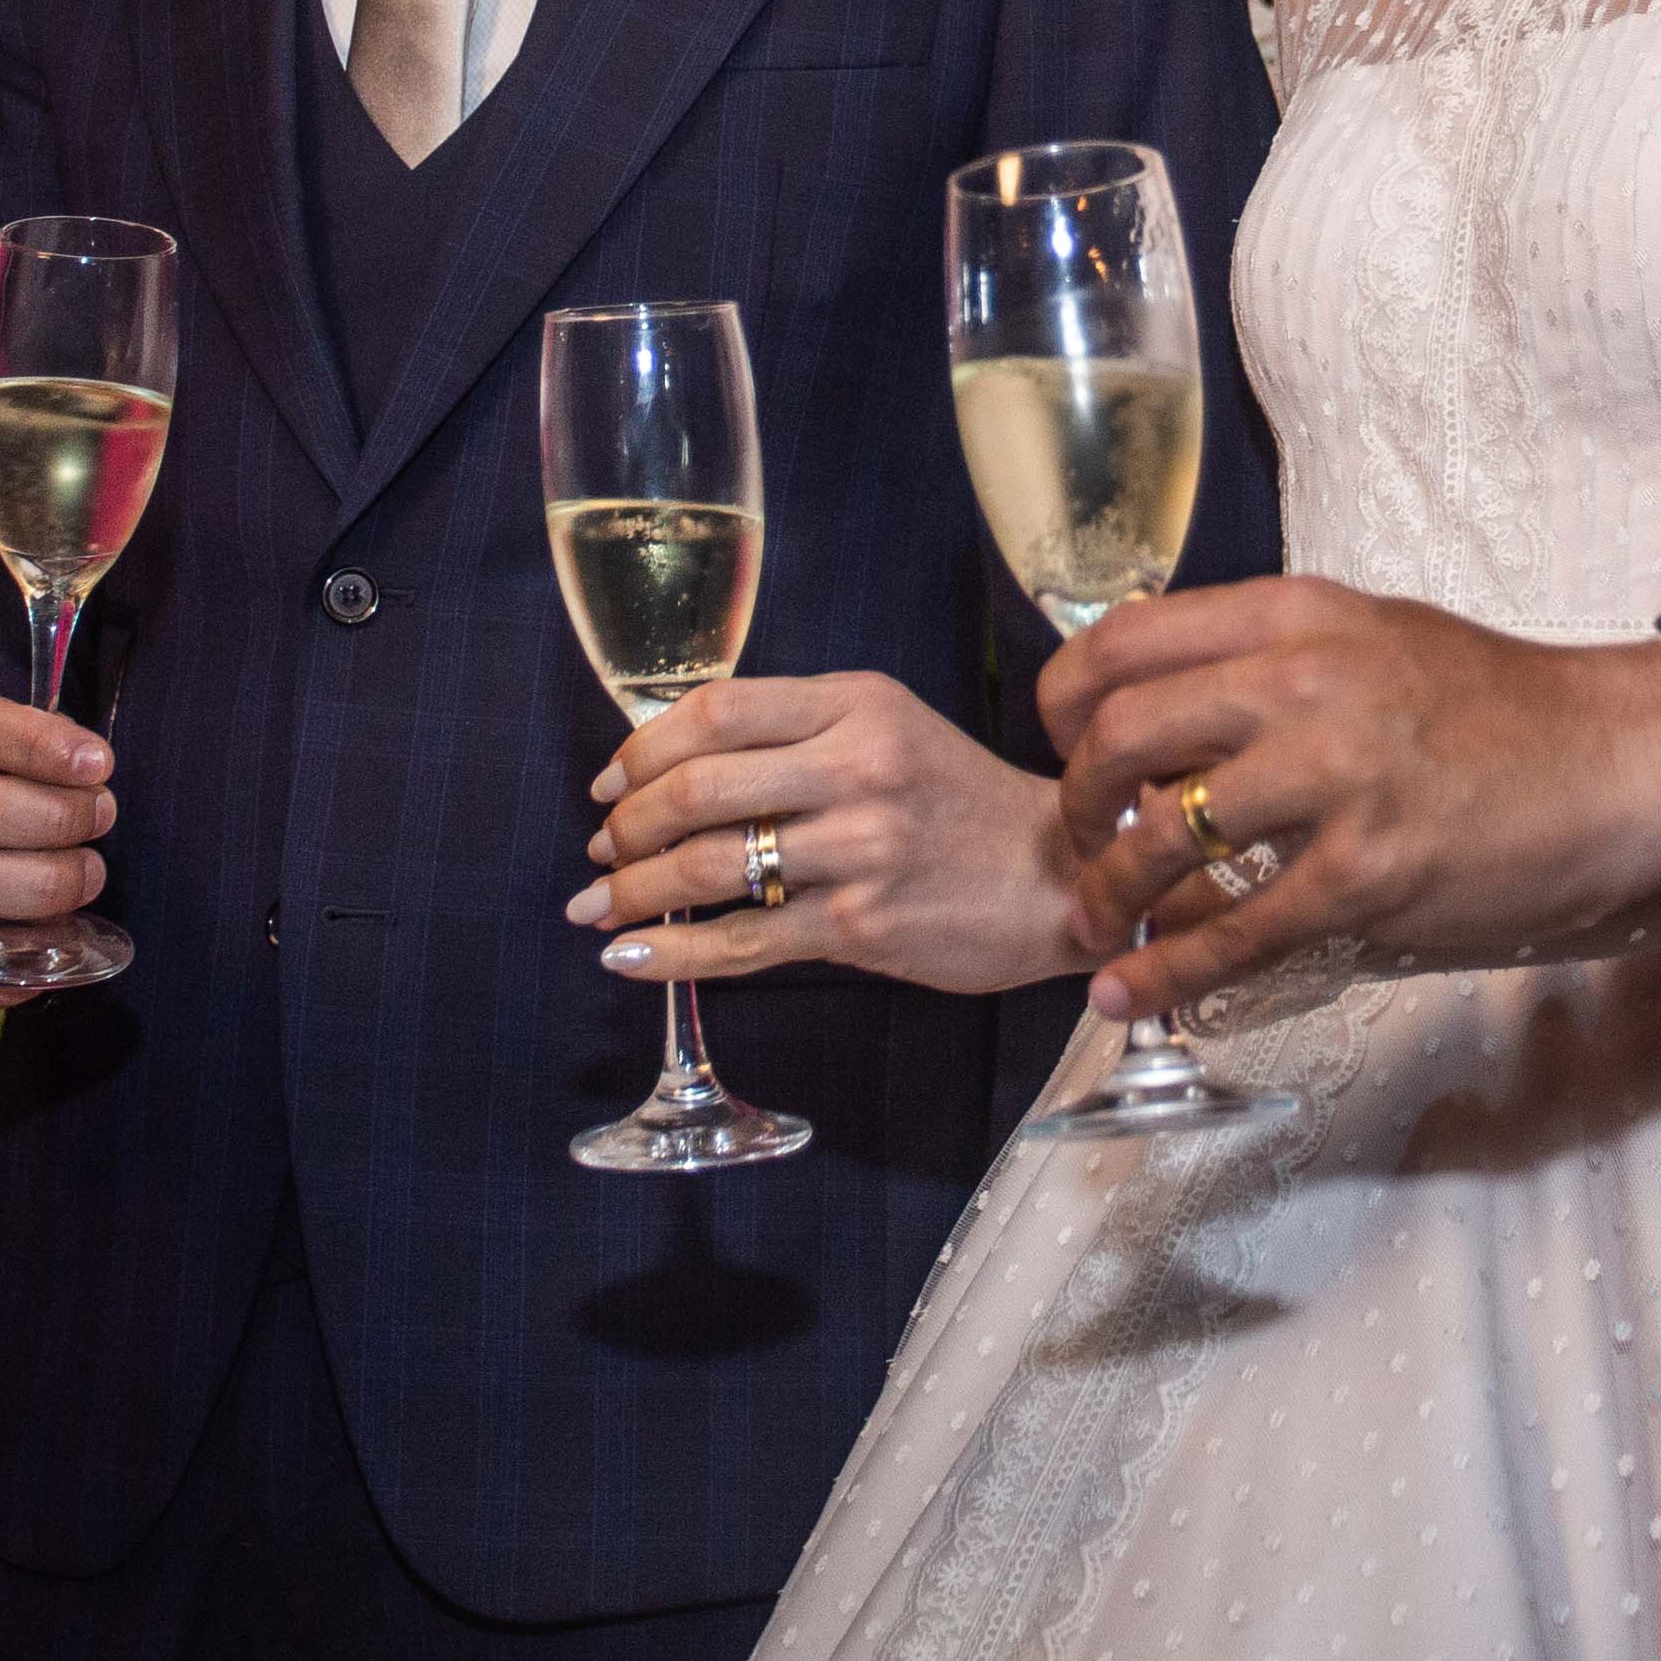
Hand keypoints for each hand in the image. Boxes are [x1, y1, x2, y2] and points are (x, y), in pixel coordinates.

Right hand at [0, 682, 116, 1012]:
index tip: (97, 764)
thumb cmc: (6, 763)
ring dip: (37, 884)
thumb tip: (92, 774)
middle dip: (50, 818)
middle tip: (102, 817)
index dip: (36, 745)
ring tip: (89, 872)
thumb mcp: (21, 727)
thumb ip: (50, 745)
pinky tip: (44, 958)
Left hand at [565, 673, 1085, 998]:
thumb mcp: (891, 730)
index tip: (609, 780)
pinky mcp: (863, 927)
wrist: (1062, 875)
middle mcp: (857, 768)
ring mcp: (860, 849)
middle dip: (626, 824)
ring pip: (709, 866)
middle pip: (698, 787)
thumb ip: (800, 733)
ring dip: (632, 888)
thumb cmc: (962, 803)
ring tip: (597, 903)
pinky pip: (743, 940)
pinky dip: (673, 950)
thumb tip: (674, 765)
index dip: (643, 748)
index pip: (716, 710)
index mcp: (857, 705)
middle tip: (601, 847)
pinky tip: (630, 956)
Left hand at [1043, 578, 1660, 1016]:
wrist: (1618, 761)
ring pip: (1161, 835)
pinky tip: (1137, 996)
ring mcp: (1336, 778)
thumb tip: (1165, 712)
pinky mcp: (1369, 873)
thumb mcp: (1372, 638)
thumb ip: (1271, 661)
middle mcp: (1304, 681)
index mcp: (1297, 615)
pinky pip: (1235, 929)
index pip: (1123, 639)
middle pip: (1119, 733)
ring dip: (1106, 896)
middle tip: (1077, 846)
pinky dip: (1168, 973)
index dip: (1065, 703)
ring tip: (1098, 930)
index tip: (1065, 750)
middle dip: (1072, 805)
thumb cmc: (1497, 708)